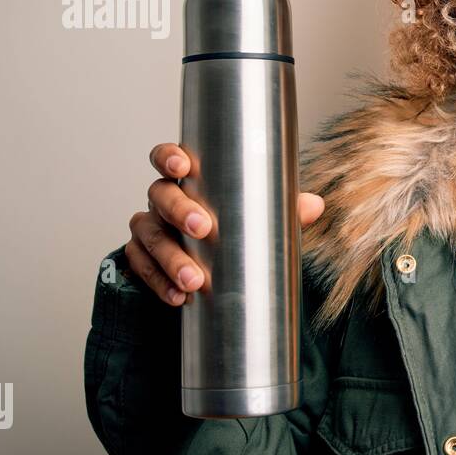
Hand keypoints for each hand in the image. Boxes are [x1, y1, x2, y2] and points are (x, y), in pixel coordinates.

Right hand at [124, 142, 324, 305]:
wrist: (209, 266)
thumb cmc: (233, 228)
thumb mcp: (259, 217)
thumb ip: (284, 210)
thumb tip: (315, 205)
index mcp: (188, 181)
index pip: (168, 158)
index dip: (169, 157)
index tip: (183, 167)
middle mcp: (163, 201)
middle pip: (159, 195)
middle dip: (179, 210)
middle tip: (203, 228)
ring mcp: (150, 228)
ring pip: (149, 235)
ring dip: (170, 258)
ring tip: (194, 280)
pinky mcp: (141, 258)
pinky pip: (142, 267)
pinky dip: (159, 283)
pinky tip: (178, 297)